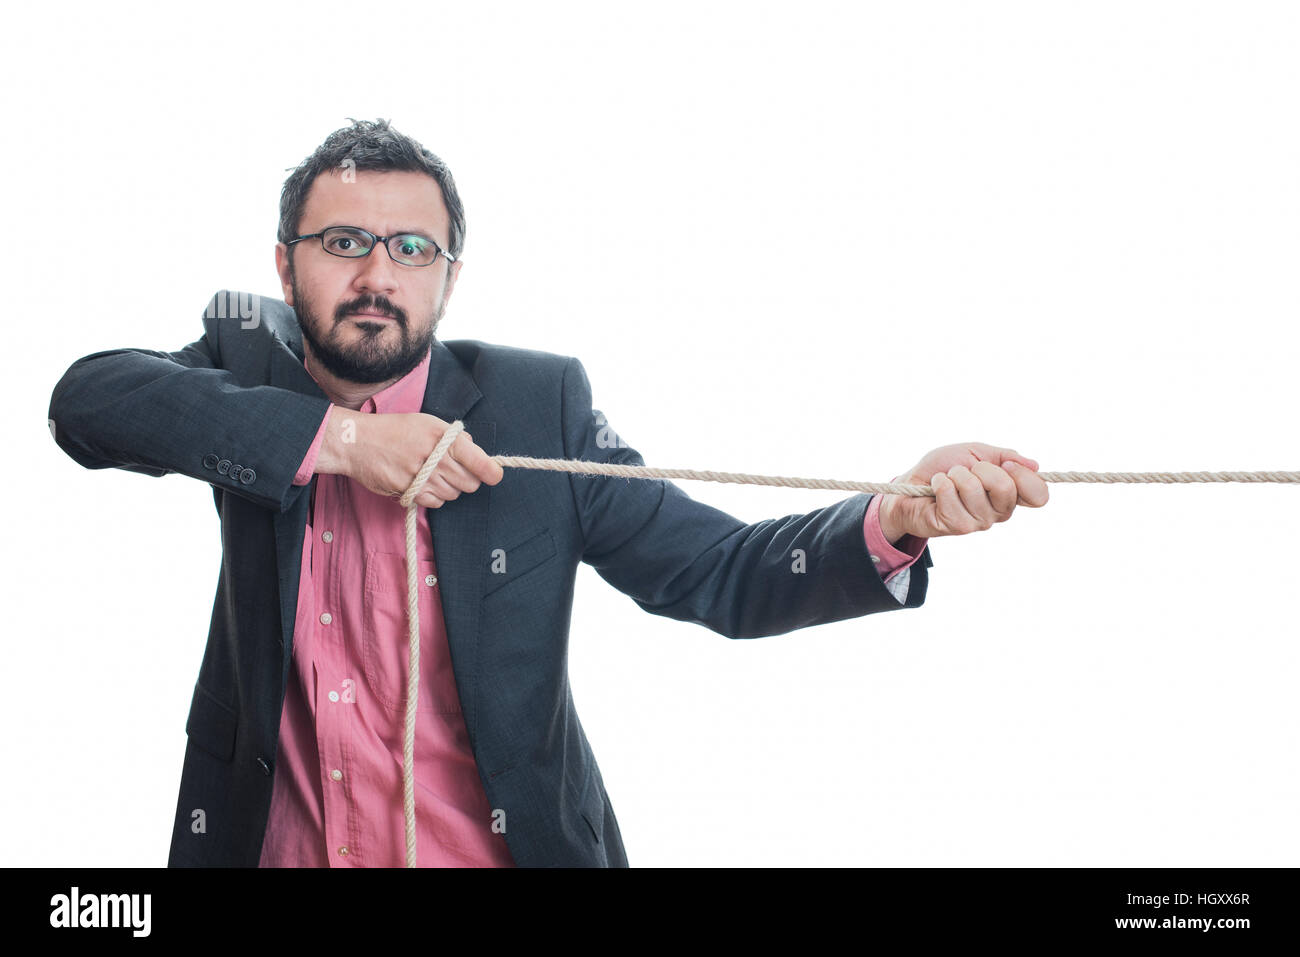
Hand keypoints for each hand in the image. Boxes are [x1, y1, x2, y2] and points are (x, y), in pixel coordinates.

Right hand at [317, 407, 503, 507]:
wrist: (358, 443)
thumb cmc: (395, 430)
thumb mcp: (427, 423)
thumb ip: (453, 437)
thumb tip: (475, 448)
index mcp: (443, 438)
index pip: (479, 461)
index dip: (491, 472)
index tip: (494, 475)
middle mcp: (435, 458)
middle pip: (470, 483)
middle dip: (468, 479)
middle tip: (453, 470)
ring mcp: (422, 478)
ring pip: (453, 494)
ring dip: (449, 488)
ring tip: (431, 473)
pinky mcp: (410, 493)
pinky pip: (436, 503)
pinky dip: (433, 496)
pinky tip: (422, 483)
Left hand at [877, 442, 1048, 542]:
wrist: (912, 482)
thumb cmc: (945, 467)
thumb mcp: (976, 452)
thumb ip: (1004, 456)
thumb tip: (1034, 465)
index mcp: (1009, 494)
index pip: (1039, 496)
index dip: (1025, 477)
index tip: (1005, 464)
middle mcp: (998, 512)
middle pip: (1007, 488)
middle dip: (981, 469)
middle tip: (965, 469)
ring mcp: (978, 522)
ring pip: (975, 489)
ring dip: (955, 475)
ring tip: (948, 479)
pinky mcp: (956, 526)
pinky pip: (951, 495)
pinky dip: (940, 483)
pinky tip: (936, 488)